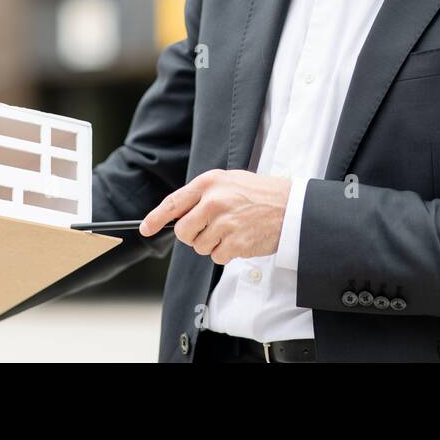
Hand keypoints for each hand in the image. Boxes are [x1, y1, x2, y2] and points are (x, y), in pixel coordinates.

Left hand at [139, 169, 290, 264]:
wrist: (292, 207)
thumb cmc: (261, 194)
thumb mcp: (230, 182)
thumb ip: (204, 195)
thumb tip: (179, 217)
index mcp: (210, 183)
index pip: (174, 203)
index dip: (156, 218)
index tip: (146, 228)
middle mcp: (214, 201)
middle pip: (184, 232)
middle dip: (193, 236)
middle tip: (210, 230)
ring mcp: (224, 223)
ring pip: (200, 247)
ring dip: (213, 244)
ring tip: (234, 229)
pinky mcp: (235, 243)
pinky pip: (217, 257)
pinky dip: (227, 253)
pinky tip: (242, 239)